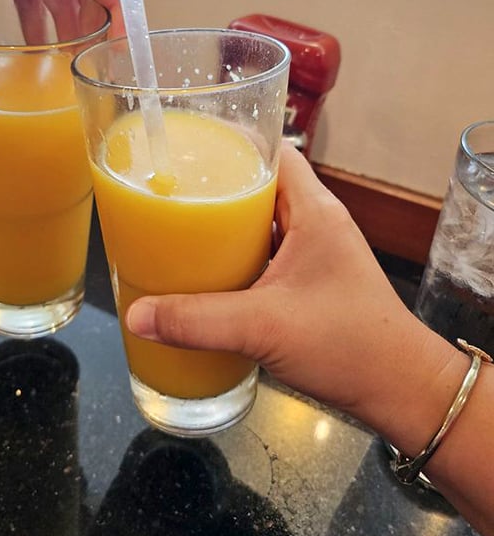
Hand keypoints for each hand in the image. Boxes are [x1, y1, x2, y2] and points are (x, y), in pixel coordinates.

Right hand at [126, 142, 454, 429]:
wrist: (399, 391)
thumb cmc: (347, 344)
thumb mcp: (264, 327)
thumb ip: (197, 321)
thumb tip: (136, 315)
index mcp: (314, 211)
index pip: (275, 152)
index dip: (234, 144)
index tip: (191, 149)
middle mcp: (317, 224)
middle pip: (262, 186)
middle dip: (219, 187)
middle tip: (172, 192)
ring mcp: (316, 255)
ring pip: (262, 224)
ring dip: (226, 227)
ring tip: (177, 229)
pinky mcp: (311, 284)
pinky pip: (266, 256)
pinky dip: (237, 258)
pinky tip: (206, 275)